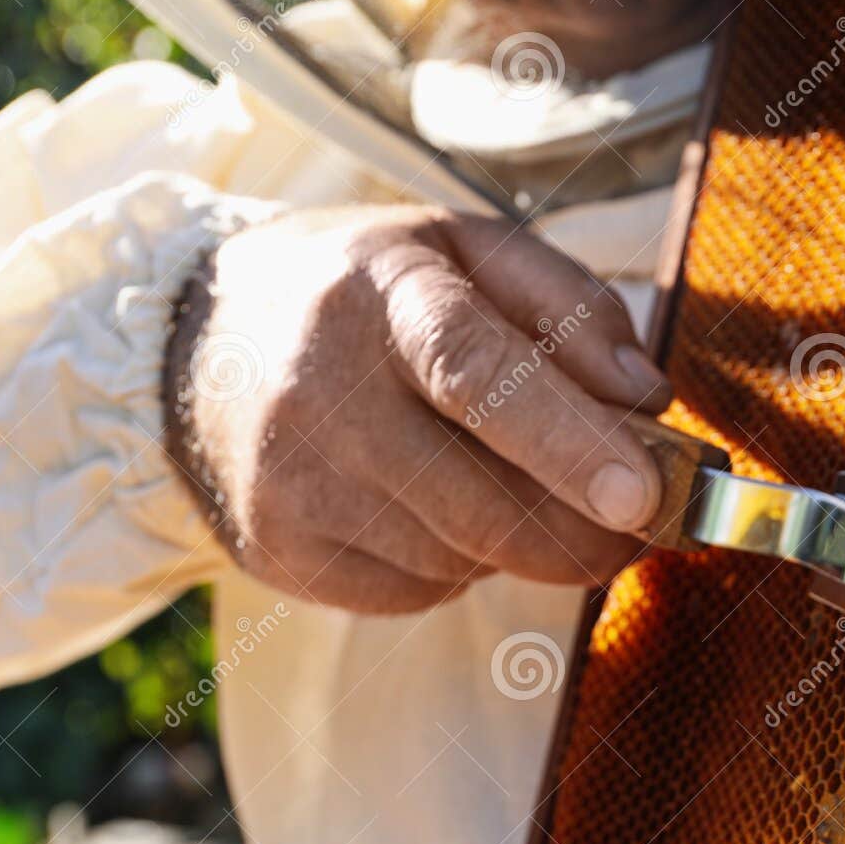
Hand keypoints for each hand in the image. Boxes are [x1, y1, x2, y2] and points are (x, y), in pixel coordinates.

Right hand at [164, 205, 672, 613]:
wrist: (197, 340)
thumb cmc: (365, 292)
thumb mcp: (467, 250)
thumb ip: (573, 308)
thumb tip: (648, 399)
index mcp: (380, 297)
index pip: (477, 375)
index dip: (567, 442)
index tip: (643, 495)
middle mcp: (319, 394)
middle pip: (481, 504)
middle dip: (585, 532)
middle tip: (642, 523)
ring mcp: (289, 485)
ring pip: (460, 559)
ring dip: (522, 542)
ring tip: (516, 486)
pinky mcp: (279, 551)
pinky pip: (417, 593)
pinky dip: (459, 566)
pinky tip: (443, 511)